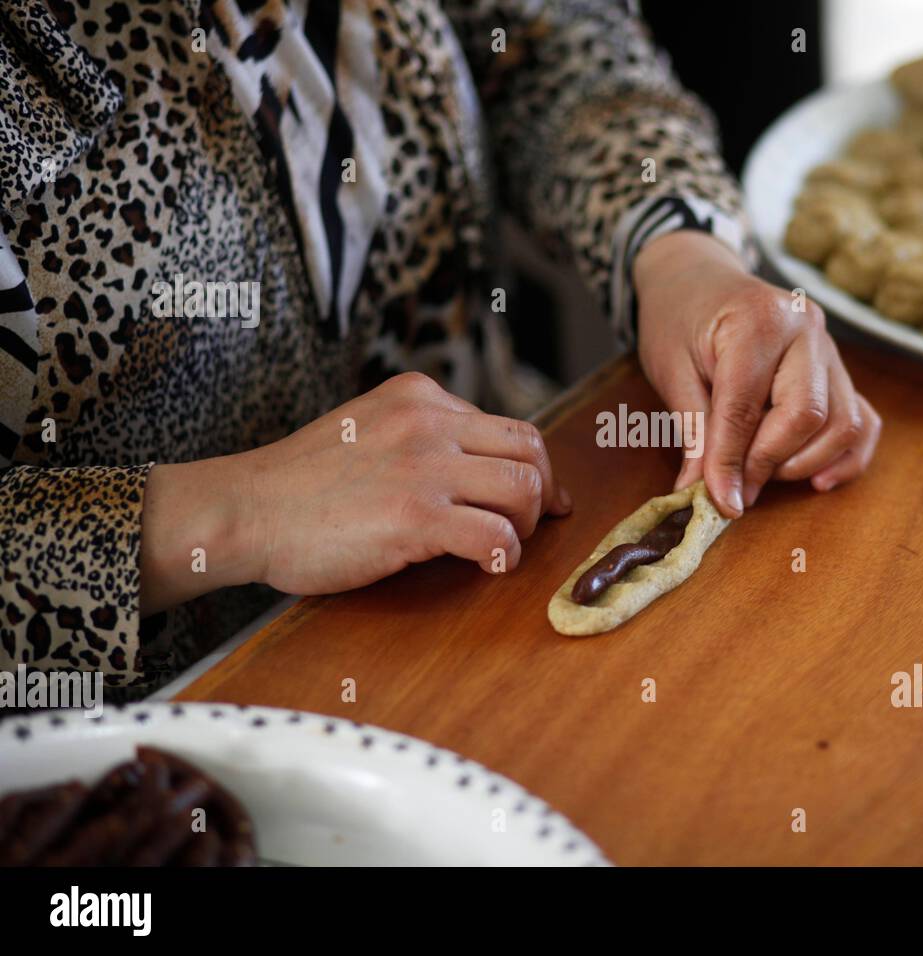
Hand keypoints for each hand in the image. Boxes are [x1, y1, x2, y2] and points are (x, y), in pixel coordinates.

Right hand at [139, 372, 569, 613]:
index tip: (540, 497)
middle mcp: (429, 422)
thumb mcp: (366, 428)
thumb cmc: (300, 483)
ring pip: (524, 488)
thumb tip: (475, 465)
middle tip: (534, 524)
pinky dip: (504, 556)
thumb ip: (418, 434)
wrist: (244, 509)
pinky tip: (486, 566)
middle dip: (542, 492)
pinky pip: (496, 536)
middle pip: (530, 450)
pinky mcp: (415, 516)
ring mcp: (424, 467)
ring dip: (524, 525)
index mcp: (419, 397)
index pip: (507, 425)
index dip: (533, 467)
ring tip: (500, 545)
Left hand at [633, 231, 880, 517]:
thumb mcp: (671, 369)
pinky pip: (862, 421)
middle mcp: (806, 329)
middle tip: (739, 487)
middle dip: (770, 463)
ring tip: (762, 473)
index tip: (721, 502)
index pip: (747, 406)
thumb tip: (703, 494)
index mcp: (757, 319)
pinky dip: (845, 457)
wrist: (698, 278)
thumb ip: (695, 430)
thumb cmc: (679, 319)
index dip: (731, 462)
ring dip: (804, 463)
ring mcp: (830, 348)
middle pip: (808, 416)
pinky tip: (816, 480)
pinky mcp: (840, 369)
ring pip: (843, 424)